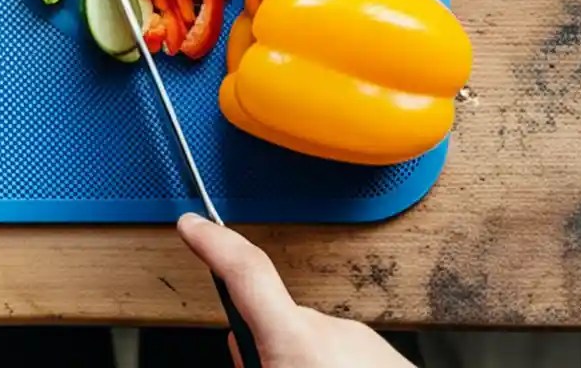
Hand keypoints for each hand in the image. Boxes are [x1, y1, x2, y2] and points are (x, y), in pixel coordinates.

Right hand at [178, 213, 414, 367]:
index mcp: (295, 344)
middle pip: (275, 326)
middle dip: (264, 352)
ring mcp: (363, 341)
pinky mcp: (387, 356)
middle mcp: (332, 331)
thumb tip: (243, 350)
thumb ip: (249, 363)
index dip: (215, 244)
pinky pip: (342, 359)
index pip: (247, 274)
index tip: (193, 226)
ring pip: (309, 346)